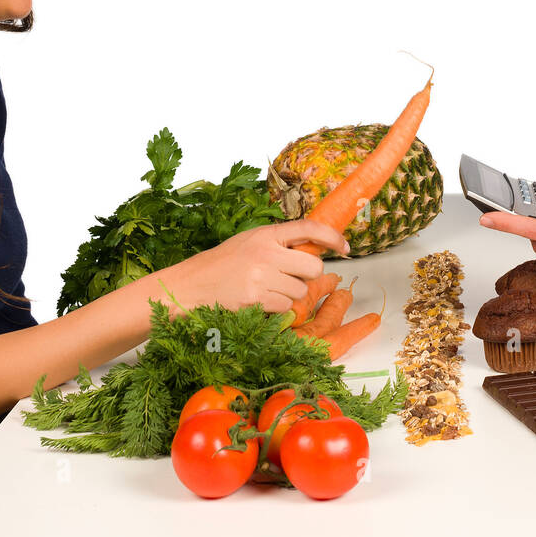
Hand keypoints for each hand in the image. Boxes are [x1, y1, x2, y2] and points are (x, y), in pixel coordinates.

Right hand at [166, 218, 349, 313]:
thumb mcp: (250, 242)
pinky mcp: (256, 300)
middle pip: (314, 266)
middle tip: (290, 277)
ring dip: (290, 295)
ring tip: (266, 289)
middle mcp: (266, 253)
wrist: (190, 285)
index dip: (332, 236)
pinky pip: (285, 308)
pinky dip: (276, 308)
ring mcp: (261, 277)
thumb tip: (315, 247)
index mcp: (265, 234)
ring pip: (301, 291)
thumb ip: (279, 243)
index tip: (345, 246)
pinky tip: (258, 301)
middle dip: (307, 275)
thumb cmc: (222, 264)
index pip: (309, 228)